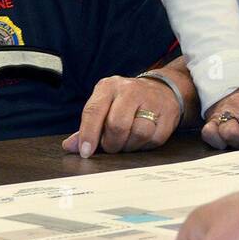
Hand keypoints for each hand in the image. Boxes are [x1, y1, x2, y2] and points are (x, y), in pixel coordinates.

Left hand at [63, 75, 181, 156]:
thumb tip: (70, 146)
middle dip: (111, 143)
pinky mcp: (168, 115)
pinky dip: (144, 146)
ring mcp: (152, 101)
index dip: (88, 134)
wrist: (162, 89)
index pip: (94, 111)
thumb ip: (87, 126)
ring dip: (128, 146)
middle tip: (110, 146)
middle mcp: (130, 90)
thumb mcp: (104, 105)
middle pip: (117, 125)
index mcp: (108, 87)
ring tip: (125, 141)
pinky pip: (153, 140)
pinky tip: (140, 139)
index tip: (86, 152)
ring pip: (137, 134)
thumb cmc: (125, 101)